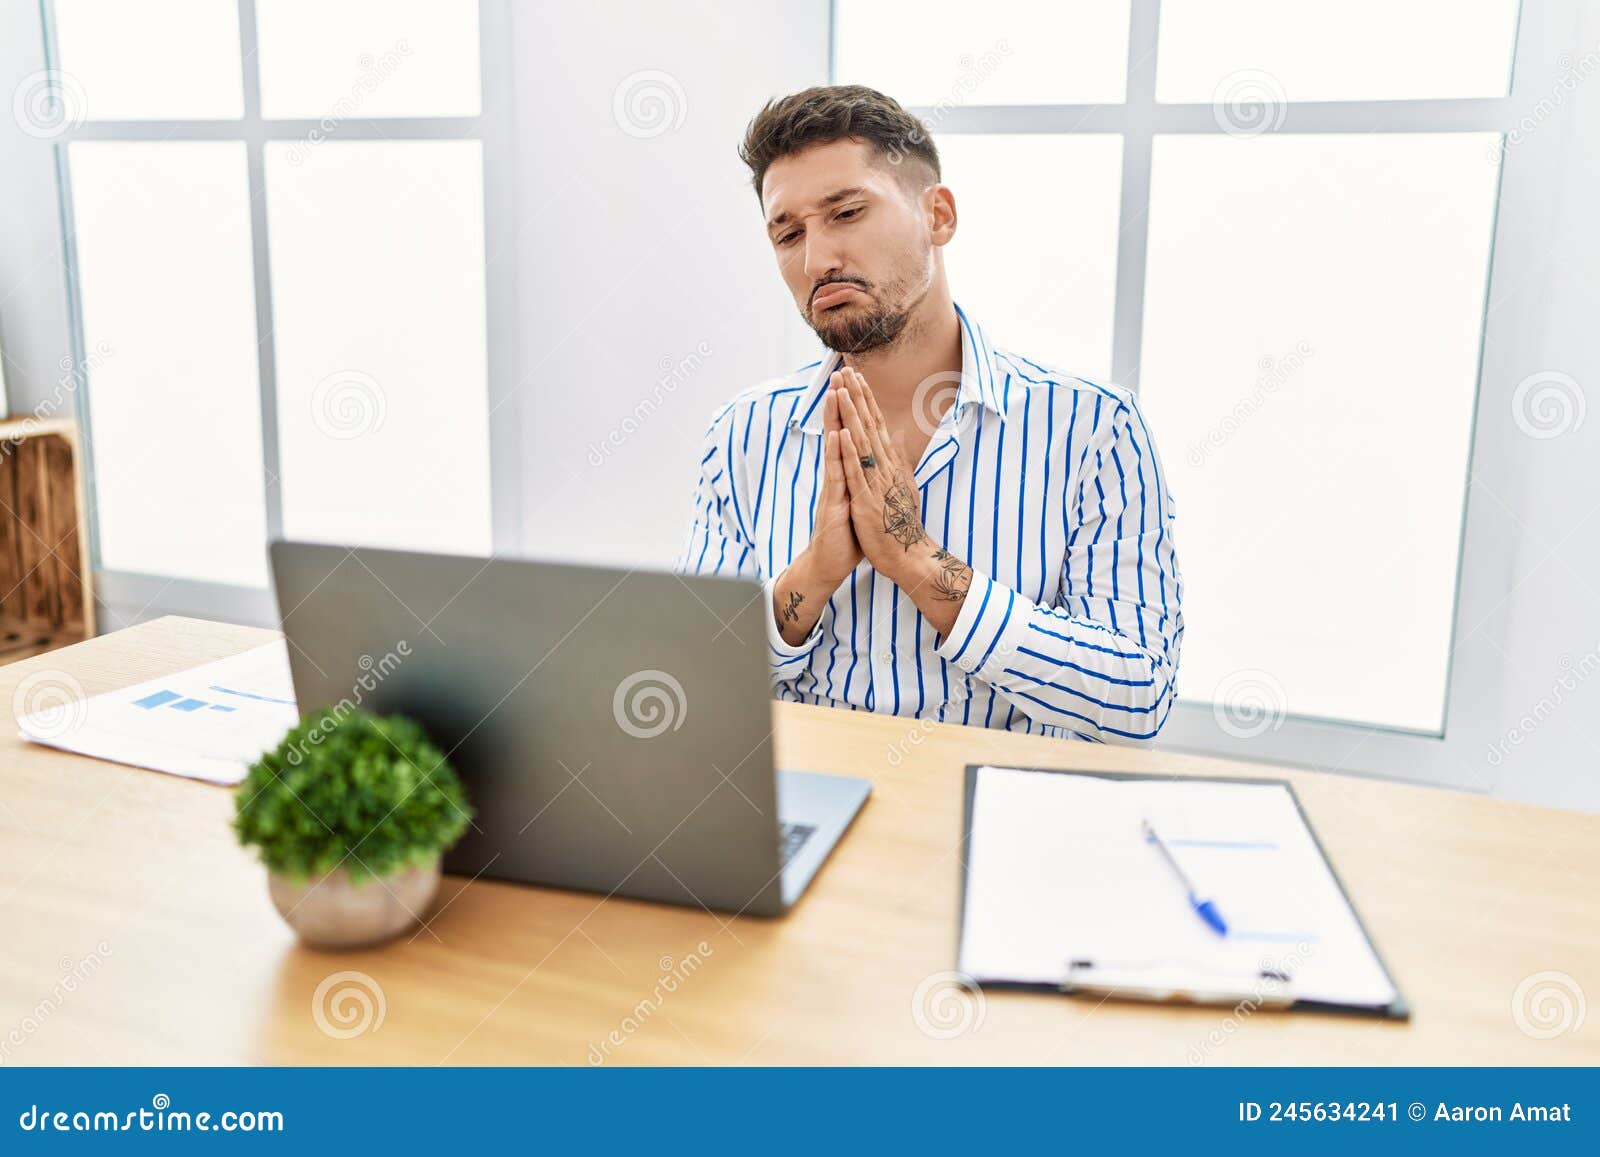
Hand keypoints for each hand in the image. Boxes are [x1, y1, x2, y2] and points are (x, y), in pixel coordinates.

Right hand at [769, 372, 861, 645]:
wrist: (830, 562)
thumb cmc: (848, 533)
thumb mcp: (862, 500)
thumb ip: (866, 477)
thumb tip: (876, 458)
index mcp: (848, 472)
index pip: (851, 432)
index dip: (854, 407)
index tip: (857, 381)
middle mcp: (838, 473)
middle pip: (839, 430)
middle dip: (841, 402)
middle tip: (841, 372)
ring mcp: (834, 485)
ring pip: (834, 446)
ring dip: (834, 418)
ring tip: (835, 392)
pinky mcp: (833, 501)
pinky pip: (835, 474)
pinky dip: (836, 454)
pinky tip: (837, 435)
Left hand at [836, 367, 972, 634]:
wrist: (907, 554)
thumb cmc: (901, 521)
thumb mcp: (903, 484)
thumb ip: (899, 458)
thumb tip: (898, 435)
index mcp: (890, 463)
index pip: (876, 424)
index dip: (865, 399)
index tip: (856, 376)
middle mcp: (885, 467)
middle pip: (869, 425)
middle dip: (858, 397)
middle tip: (847, 370)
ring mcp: (876, 482)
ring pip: (862, 442)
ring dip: (852, 415)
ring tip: (843, 390)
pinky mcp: (867, 500)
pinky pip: (856, 472)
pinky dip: (850, 451)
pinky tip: (843, 432)